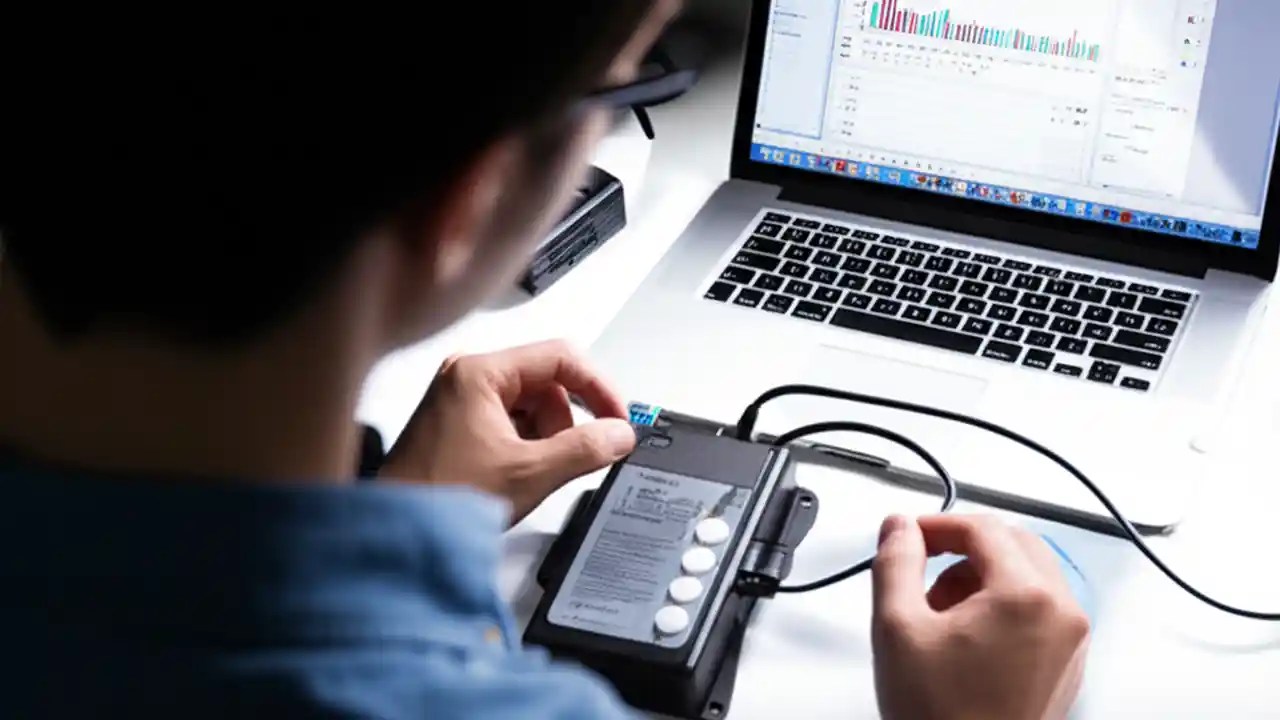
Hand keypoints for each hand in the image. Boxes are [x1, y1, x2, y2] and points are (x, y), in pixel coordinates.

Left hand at [379, 340, 635, 521]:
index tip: (618, 418)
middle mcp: (467, 378)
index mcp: (479, 373)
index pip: (560, 357)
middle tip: (573, 457)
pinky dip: (528, 447)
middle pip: (547, 383)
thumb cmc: (440, 498)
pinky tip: (519, 475)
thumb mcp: (529, 473)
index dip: (598, 388)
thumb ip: (584, 449)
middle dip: (567, 422)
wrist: (396, 535)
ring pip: (532, 406)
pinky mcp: (459, 426)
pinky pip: (512, 424)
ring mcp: (461, 401)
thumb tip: (620, 434)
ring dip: (548, 439)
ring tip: (534, 473)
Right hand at [871, 515, 1090, 719]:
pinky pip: (1039, 612)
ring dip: (982, 578)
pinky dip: (1003, 608)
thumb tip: (900, 528)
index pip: (982, 528)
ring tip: (939, 616)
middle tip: (922, 571)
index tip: (908, 537)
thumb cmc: (942, 717)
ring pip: (1028, 576)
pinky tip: (964, 640)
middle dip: (963, 550)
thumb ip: (895, 562)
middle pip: (1013, 544)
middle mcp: (1061, 614)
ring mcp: (1071, 642)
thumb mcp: (896, 627)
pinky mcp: (1068, 665)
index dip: (937, 525)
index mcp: (1026, 596)